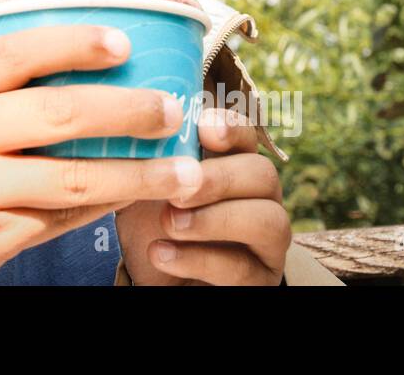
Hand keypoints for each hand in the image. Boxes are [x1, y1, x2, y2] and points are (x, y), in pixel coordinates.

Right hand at [0, 24, 198, 283]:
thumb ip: (1, 92)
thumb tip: (96, 67)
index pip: (15, 53)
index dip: (72, 43)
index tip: (125, 42)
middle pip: (58, 114)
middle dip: (128, 111)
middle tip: (173, 110)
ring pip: (71, 178)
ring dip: (137, 174)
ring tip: (183, 171)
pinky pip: (58, 220)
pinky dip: (103, 208)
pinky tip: (133, 198)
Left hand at [115, 106, 290, 284]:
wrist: (152, 280)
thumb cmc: (150, 226)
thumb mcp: (142, 187)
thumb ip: (148, 158)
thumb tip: (134, 122)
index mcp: (232, 166)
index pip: (246, 136)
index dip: (231, 127)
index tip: (204, 128)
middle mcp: (259, 200)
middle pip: (264, 174)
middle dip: (220, 179)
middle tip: (177, 191)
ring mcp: (265, 244)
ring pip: (269, 221)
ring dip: (214, 220)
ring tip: (170, 223)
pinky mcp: (257, 282)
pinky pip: (243, 269)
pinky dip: (198, 259)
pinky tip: (160, 253)